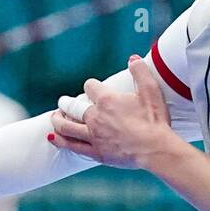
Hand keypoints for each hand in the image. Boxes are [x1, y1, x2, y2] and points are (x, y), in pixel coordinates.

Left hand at [47, 56, 177, 168]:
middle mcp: (95, 117)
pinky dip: (60, 141)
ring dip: (57, 121)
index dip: (91, 86)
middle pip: (72, 107)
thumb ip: (140, 72)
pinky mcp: (96, 152)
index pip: (89, 87)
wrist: (156, 149)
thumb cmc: (155, 121)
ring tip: (54, 117)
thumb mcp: (151, 91)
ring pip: (66, 127)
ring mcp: (93, 136)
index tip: (92, 88)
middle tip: (63, 102)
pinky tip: (53, 138)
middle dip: (66, 103)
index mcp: (107, 100)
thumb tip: (133, 58)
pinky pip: (73, 147)